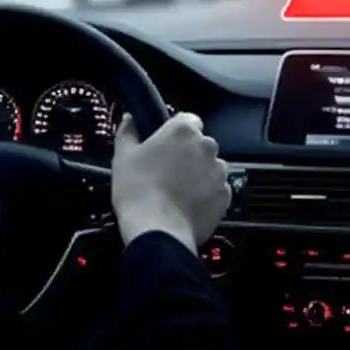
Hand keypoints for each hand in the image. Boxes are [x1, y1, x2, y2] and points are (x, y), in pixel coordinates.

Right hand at [112, 112, 229, 251]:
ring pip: (212, 167)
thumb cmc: (136, 188)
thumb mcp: (123, 157)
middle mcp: (207, 145)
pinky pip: (217, 189)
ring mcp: (220, 171)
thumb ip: (128, 132)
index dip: (176, 133)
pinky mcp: (226, 195)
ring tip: (180, 192)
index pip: (188, 120)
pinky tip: (190, 205)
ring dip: (201, 174)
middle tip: (169, 172)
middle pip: (201, 144)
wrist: (157, 230)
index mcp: (183, 130)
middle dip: (189, 154)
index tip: (166, 147)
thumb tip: (129, 119)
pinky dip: (208, 194)